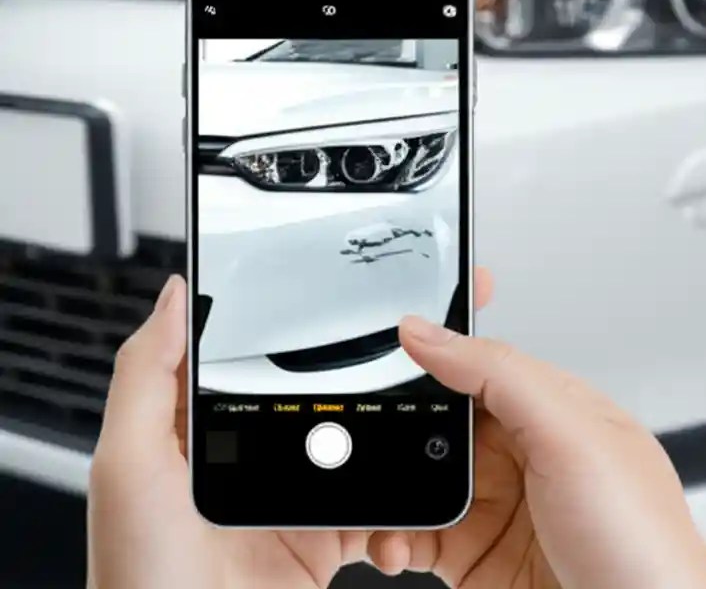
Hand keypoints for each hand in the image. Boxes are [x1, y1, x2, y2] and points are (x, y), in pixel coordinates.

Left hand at [88, 270, 495, 588]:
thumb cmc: (140, 574)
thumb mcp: (128, 462)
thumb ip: (145, 375)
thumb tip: (173, 297)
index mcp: (206, 430)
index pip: (257, 359)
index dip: (298, 328)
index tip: (348, 298)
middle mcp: (255, 459)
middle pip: (327, 401)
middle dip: (376, 383)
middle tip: (418, 362)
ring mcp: (297, 501)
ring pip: (366, 453)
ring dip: (399, 448)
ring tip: (426, 435)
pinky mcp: (329, 543)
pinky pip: (381, 517)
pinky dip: (401, 520)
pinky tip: (400, 523)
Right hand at [364, 318, 705, 588]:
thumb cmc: (643, 541)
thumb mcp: (573, 439)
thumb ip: (502, 377)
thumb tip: (429, 333)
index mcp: (554, 410)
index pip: (477, 368)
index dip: (426, 363)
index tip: (372, 361)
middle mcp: (524, 456)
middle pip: (436, 426)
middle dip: (391, 434)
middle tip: (352, 440)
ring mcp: (499, 510)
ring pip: (418, 484)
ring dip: (384, 492)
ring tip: (366, 503)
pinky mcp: (477, 559)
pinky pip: (415, 538)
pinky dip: (389, 539)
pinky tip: (388, 544)